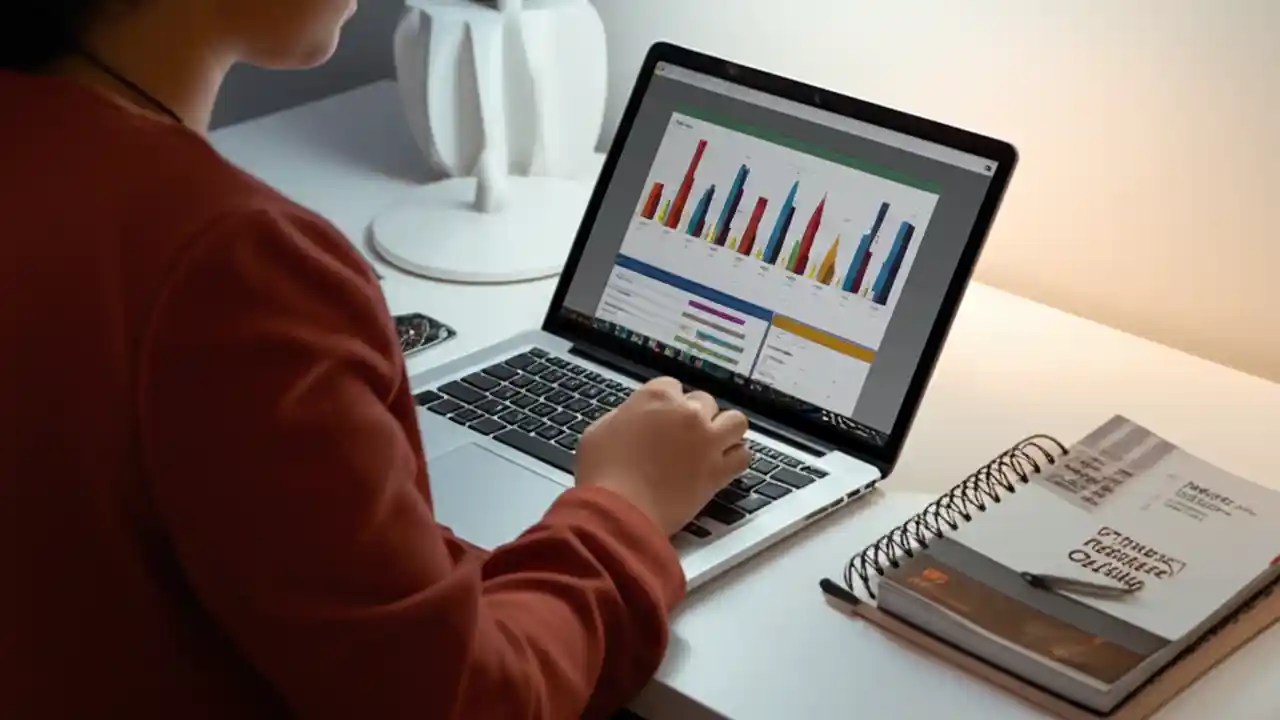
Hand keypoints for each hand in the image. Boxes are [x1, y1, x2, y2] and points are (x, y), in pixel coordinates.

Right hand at [576, 377, 750, 536]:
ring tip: (712, 444)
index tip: (662, 419)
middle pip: (705, 402)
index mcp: (656, 397)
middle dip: (695, 416)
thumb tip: (633, 418)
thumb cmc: (602, 474)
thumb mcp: (599, 431)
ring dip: (724, 430)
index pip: (672, 386)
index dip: (667, 404)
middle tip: (683, 436)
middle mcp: (687, 413)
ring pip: (735, 422)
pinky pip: (743, 455)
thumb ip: (623, 417)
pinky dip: (735, 458)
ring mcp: (707, 441)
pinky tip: (722, 464)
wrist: (620, 511)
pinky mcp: (718, 471)